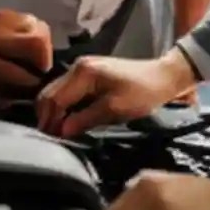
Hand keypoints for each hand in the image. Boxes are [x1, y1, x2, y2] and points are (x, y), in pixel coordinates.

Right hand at [36, 50, 194, 137]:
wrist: (163, 77)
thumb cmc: (142, 93)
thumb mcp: (115, 109)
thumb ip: (85, 119)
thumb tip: (61, 131)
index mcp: (83, 73)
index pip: (55, 99)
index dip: (49, 121)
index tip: (49, 142)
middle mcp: (77, 67)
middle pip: (50, 94)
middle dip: (47, 117)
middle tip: (50, 140)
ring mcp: (82, 69)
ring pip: (56, 93)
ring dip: (54, 112)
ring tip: (57, 133)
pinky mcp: (88, 75)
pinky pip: (67, 92)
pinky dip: (64, 107)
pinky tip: (68, 121)